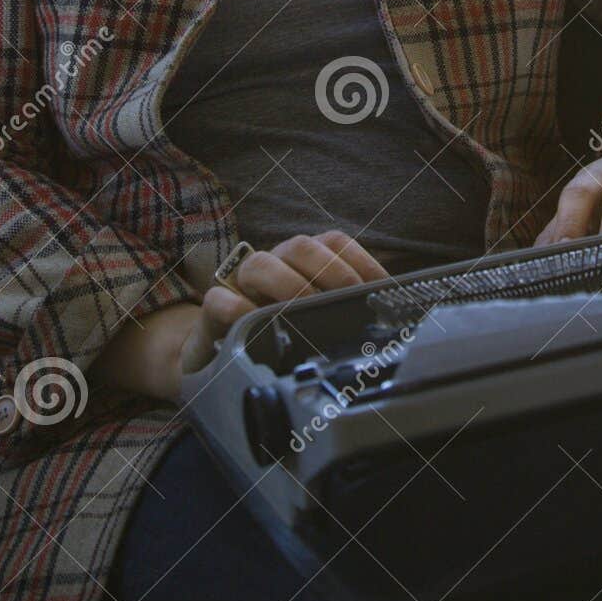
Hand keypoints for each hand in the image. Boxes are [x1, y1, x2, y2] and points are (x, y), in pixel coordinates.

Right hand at [177, 231, 391, 384]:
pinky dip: (238, 309)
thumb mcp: (315, 321)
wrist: (222, 357)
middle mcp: (274, 266)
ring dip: (288, 285)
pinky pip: (220, 299)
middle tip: (344, 301)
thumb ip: (344, 310)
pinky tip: (257, 324)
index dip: (359, 260)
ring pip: (260, 262)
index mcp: (302, 264)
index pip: (334, 243)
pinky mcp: (214, 310)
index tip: (380, 288)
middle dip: (328, 270)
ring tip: (303, 312)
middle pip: (299, 246)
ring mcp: (241, 286)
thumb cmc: (279, 335)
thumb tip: (387, 311)